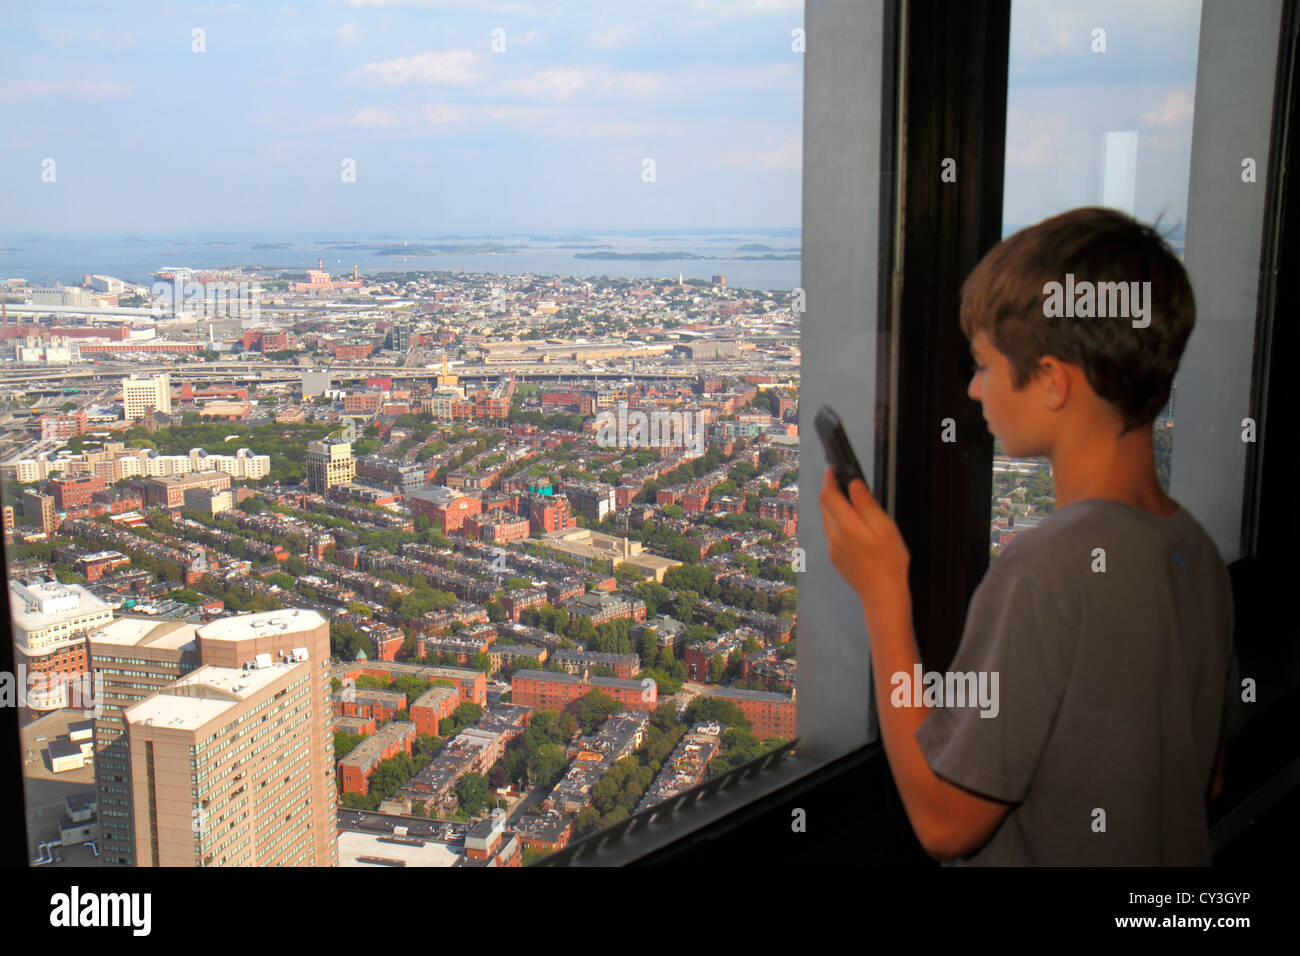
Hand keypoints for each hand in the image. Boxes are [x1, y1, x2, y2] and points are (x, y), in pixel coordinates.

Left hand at [818, 467, 910, 609]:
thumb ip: (867, 504)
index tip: (832, 469)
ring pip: (826, 519)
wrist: (883, 594)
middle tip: (840, 481)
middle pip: (824, 506)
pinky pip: (830, 533)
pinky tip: (850, 524)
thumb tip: (853, 484)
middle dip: (829, 491)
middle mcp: (834, 536)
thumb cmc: (890, 561)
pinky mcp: (834, 557)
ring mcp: (832, 548)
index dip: (828, 479)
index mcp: (847, 526)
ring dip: (832, 507)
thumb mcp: (885, 528)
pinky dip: (835, 521)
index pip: (828, 495)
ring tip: (846, 500)